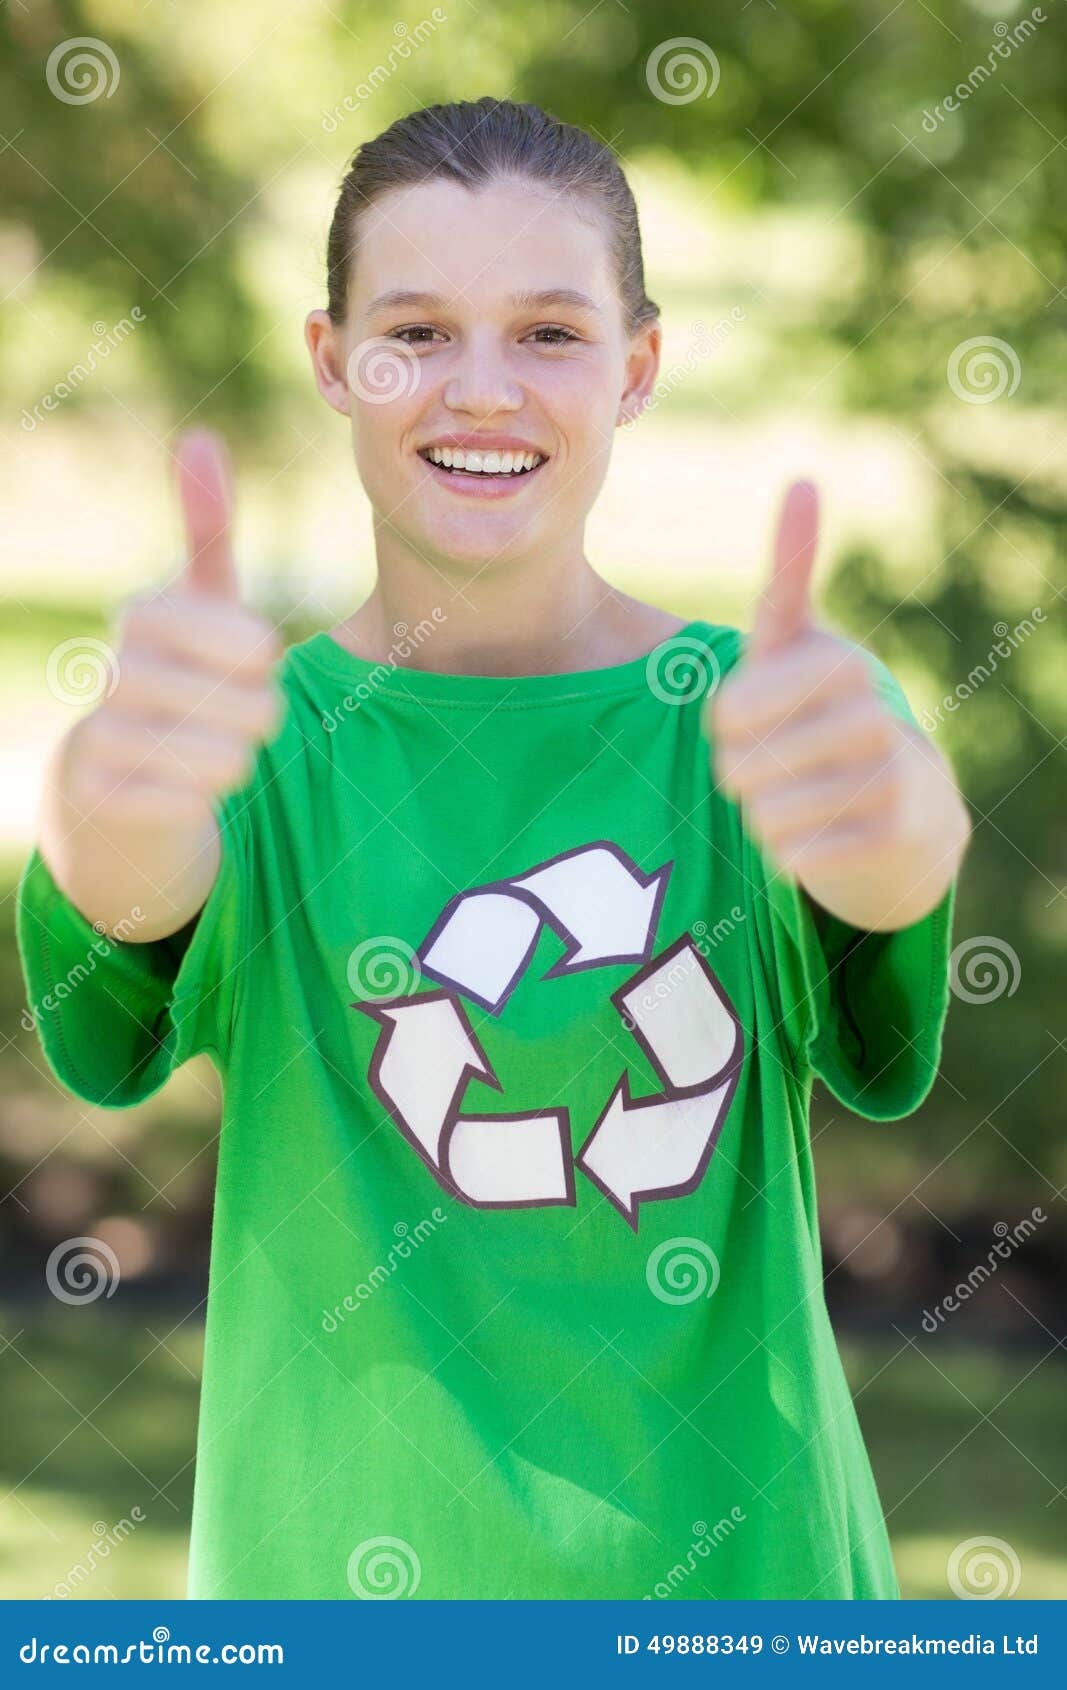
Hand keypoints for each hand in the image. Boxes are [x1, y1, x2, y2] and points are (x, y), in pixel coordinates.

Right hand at [73, 429, 283, 824]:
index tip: (247, 664)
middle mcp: (116, 669)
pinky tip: (179, 788)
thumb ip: (206, 529)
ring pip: (226, 758)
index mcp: (146, 616)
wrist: (112, 772)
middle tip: (235, 715)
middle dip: (260, 718)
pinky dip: (201, 800)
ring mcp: (103, 733)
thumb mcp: (198, 603)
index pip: (255, 646)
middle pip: (252, 706)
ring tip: (210, 749)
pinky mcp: (101, 793)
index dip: (265, 665)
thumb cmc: (176, 674)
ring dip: (237, 761)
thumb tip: (198, 438)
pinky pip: (191, 804)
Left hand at [705, 481, 962, 925]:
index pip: (731, 708)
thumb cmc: (827, 713)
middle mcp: (877, 716)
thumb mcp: (800, 645)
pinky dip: (791, 852)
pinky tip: (815, 835)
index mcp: (842, 664)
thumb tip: (805, 479)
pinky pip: (801, 855)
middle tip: (761, 768)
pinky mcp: (897, 838)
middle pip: (746, 765)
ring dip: (763, 815)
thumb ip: (792, 573)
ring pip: (771, 812)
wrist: (906, 808)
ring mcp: (893, 779)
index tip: (734, 721)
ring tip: (790, 798)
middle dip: (738, 775)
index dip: (722, 724)